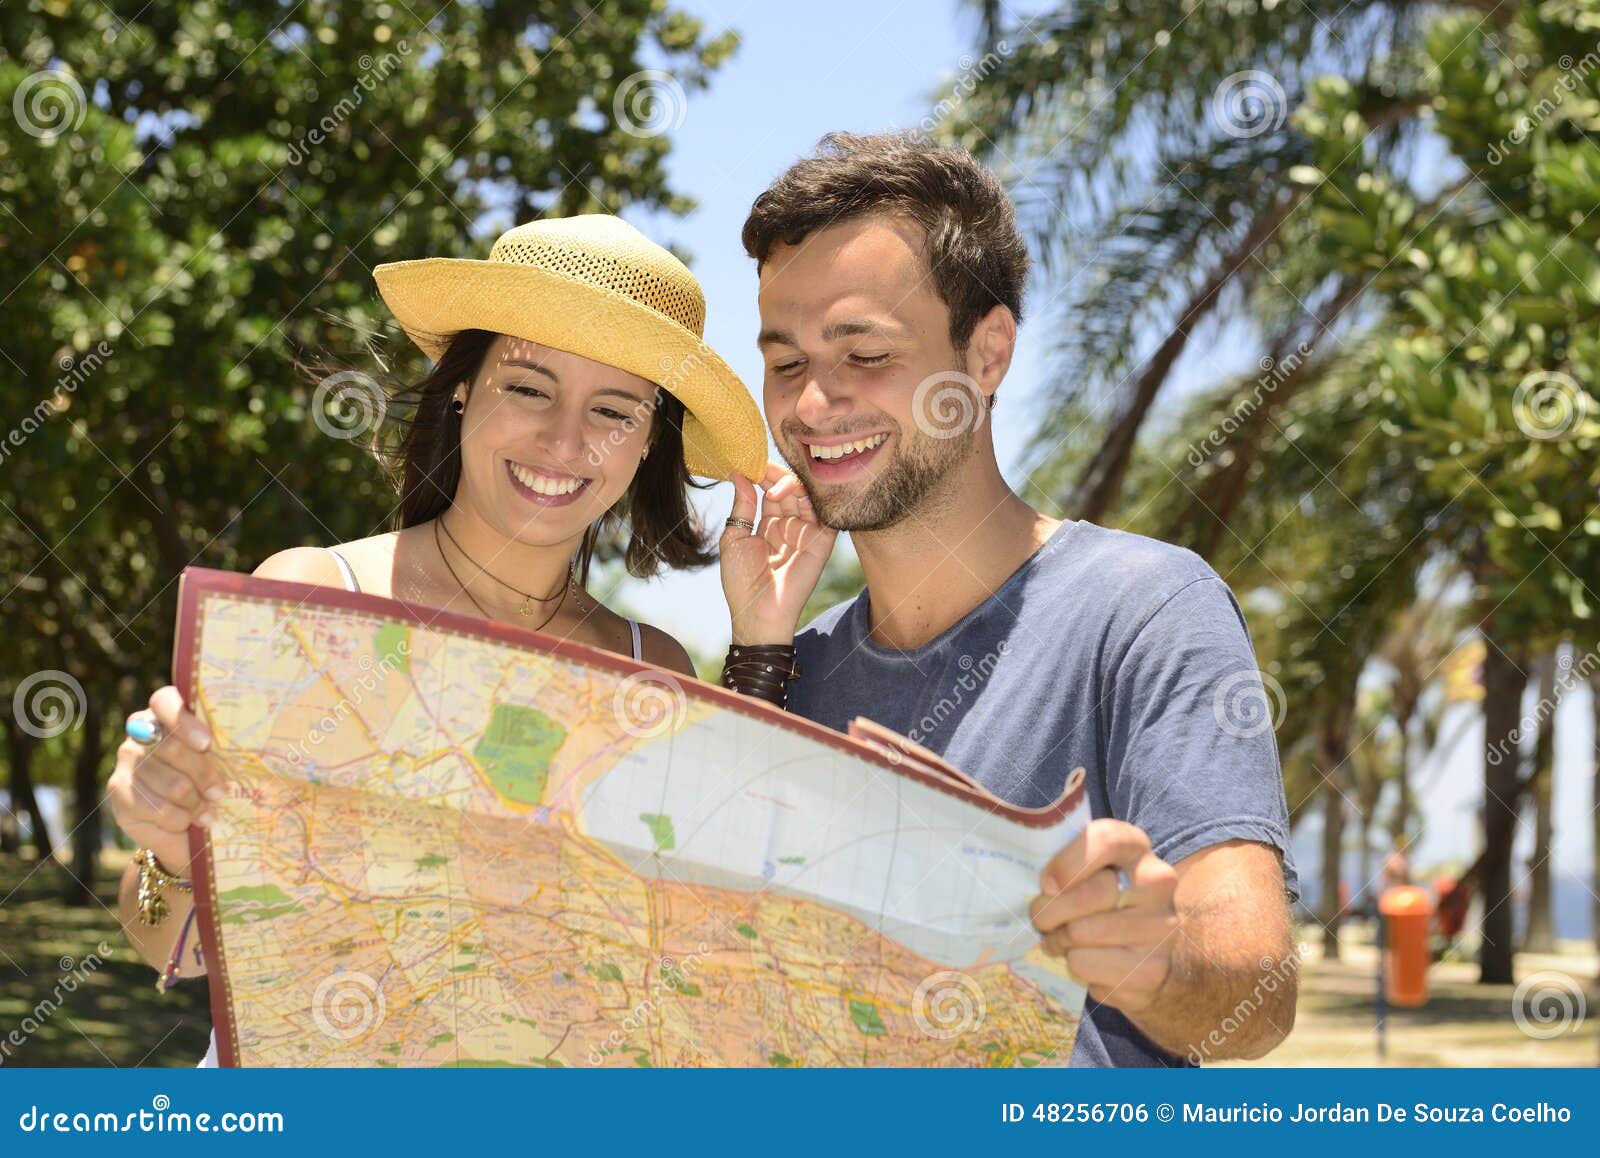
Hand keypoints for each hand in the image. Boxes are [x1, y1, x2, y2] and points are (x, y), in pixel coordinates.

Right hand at [105, 686, 222, 874]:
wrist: (187, 824)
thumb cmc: (212, 782)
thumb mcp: (222, 762)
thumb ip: (221, 751)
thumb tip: (234, 756)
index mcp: (167, 713)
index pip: (164, 701)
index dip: (184, 722)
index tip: (206, 743)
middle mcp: (141, 732)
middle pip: (172, 748)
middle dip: (203, 775)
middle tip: (220, 793)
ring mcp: (127, 761)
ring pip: (170, 783)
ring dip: (195, 803)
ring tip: (208, 812)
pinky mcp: (119, 791)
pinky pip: (157, 807)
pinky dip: (179, 819)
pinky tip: (187, 822)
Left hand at [719, 462, 836, 643]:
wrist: (758, 613)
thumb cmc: (741, 582)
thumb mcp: (734, 538)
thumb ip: (741, 506)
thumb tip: (740, 475)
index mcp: (769, 525)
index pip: (772, 490)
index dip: (763, 475)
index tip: (749, 464)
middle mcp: (790, 526)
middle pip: (790, 489)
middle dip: (776, 474)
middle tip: (761, 468)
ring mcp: (807, 532)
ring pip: (808, 495)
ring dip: (791, 484)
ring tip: (772, 488)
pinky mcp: (822, 541)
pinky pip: (826, 511)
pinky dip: (816, 495)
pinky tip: (797, 489)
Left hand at [1030, 819, 1179, 1013]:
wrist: (1138, 951)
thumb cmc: (1093, 900)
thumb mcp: (1080, 869)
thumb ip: (1060, 862)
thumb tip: (1023, 876)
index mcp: (1134, 847)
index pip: (1105, 839)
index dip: (1067, 863)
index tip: (1046, 884)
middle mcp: (1156, 882)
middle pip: (1085, 895)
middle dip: (1048, 911)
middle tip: (1040, 918)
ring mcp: (1160, 927)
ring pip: (1080, 933)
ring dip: (1058, 941)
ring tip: (1062, 939)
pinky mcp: (1152, 968)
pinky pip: (1086, 965)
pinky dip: (1075, 966)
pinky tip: (1087, 960)